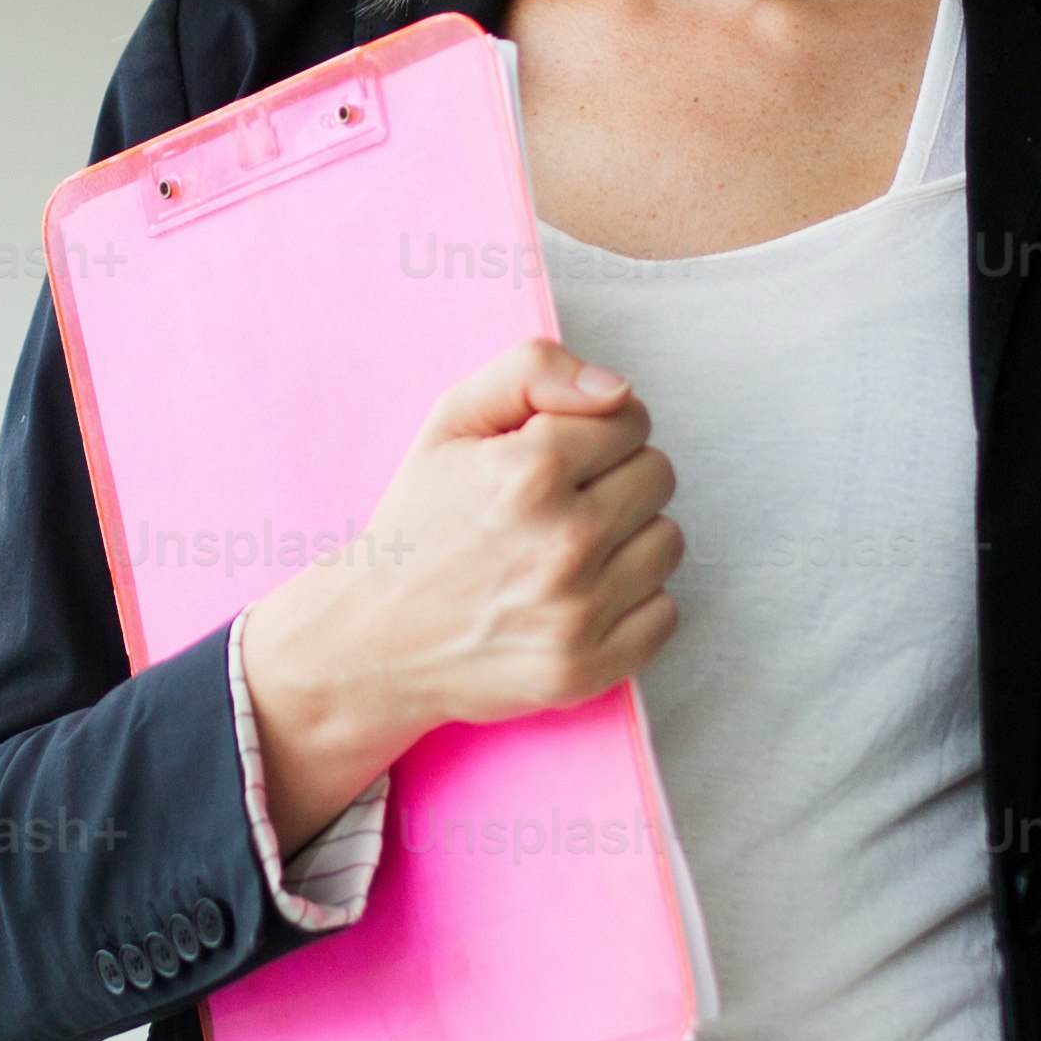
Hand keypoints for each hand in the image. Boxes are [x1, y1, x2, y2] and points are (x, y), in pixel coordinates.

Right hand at [231, 339, 677, 851]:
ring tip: (569, 551)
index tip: (564, 454)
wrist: (372, 640)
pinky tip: (582, 597)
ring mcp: (577, 612)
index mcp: (529, 470)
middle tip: (564, 503)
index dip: (596, 429)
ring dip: (628, 540)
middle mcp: (562, 541)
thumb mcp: (450, 422)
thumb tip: (617, 390)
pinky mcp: (585, 668)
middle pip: (658, 475)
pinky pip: (665, 613)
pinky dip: (633, 603)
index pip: (630, 418)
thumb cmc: (418, 525)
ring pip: (667, 541)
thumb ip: (532, 372)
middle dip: (615, 478)